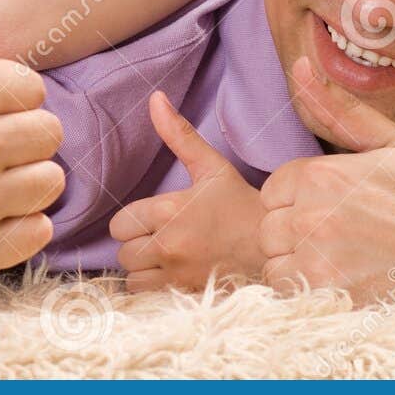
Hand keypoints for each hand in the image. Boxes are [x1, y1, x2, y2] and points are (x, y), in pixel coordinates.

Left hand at [109, 91, 265, 290]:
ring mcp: (176, 275)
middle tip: (160, 235)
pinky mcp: (185, 295)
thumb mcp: (211, 166)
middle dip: (136, 243)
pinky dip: (151, 288)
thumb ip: (179, 134)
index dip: (133, 220)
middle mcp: (168, 245)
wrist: (274, 246)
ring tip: (164, 256)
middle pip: (122, 251)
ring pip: (131, 276)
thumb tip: (155, 98)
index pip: (120, 223)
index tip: (153, 217)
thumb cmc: (240, 204)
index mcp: (170, 211)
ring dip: (142, 267)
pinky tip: (170, 275)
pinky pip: (145, 296)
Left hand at [257, 57, 394, 302]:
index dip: (299, 200)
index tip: (333, 209)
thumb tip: (299, 65)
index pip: (274, 189)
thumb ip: (338, 109)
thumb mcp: (390, 143)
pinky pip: (285, 291)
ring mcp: (315, 259)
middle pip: (269, 226)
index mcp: (320, 175)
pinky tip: (338, 282)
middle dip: (295, 231)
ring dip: (296, 261)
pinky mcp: (324, 296)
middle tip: (340, 238)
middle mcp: (311, 216)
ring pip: (273, 259)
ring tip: (340, 260)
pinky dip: (303, 289)